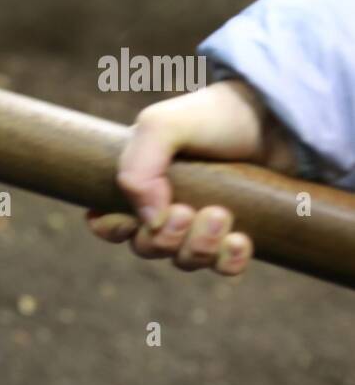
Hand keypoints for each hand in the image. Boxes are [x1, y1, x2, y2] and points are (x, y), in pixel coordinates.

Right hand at [86, 80, 299, 275]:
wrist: (278, 117)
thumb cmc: (215, 116)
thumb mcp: (161, 125)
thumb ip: (137, 167)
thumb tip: (149, 220)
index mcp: (139, 182)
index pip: (105, 223)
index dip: (115, 229)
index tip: (134, 219)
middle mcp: (165, 207)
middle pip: (146, 247)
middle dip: (165, 237)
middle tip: (189, 210)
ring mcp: (202, 224)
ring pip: (183, 261)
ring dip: (199, 246)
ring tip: (221, 213)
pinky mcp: (237, 234)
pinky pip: (223, 269)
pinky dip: (228, 261)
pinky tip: (241, 239)